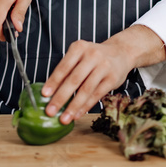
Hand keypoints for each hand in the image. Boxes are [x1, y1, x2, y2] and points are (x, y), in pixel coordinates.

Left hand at [41, 25, 165, 123]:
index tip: (44, 95)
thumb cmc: (94, 57)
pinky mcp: (112, 78)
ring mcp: (104, 66)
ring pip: (86, 89)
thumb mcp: (80, 56)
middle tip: (50, 111)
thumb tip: (50, 93)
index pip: (63, 67)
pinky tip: (77, 114)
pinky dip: (85, 106)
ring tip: (64, 119)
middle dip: (60, 97)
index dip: (53, 82)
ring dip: (73, 106)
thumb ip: (67, 70)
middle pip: (74, 79)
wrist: (121, 52)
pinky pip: (96, 95)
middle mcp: (92, 55)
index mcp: (79, 47)